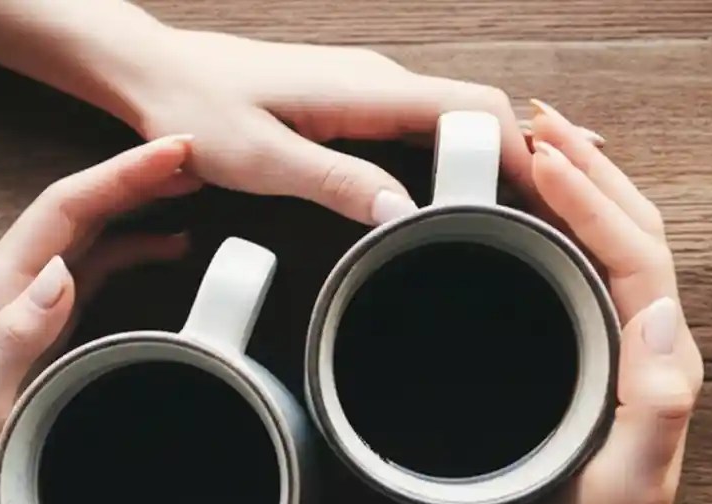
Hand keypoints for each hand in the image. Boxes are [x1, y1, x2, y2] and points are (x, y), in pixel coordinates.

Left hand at [0, 135, 199, 503]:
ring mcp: (26, 305)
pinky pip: (94, 270)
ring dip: (137, 205)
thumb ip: (13, 338)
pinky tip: (167, 247)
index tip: (173, 152)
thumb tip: (63, 272)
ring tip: (191, 188)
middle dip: (135, 176)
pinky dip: (133, 249)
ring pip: (89, 234)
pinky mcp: (42, 328)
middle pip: (79, 208)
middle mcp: (10, 286)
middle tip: (196, 157)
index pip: (64, 210)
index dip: (120, 175)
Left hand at [120, 27, 534, 225]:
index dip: (522, 153)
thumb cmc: (196, 112)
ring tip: (530, 211)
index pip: (474, 109)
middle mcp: (379, 81)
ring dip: (494, 159)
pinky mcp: (352, 105)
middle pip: (478, 113)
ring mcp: (368, 90)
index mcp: (367, 89)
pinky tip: (472, 183)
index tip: (551, 202)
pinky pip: (423, 126)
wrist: (156, 73)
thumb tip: (403, 213)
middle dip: (525, 161)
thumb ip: (335, 182)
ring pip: (455, 119)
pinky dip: (458, 154)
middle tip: (556, 221)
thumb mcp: (261, 159)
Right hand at [522, 101, 704, 503]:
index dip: (591, 197)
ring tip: (530, 146)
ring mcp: (621, 342)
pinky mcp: (593, 351)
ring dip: (577, 185)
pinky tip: (525, 213)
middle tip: (534, 123)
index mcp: (659, 356)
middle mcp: (648, 338)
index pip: (632, 251)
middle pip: (630, 227)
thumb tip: (661, 308)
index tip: (542, 154)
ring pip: (609, 240)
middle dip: (588, 168)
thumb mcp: (633, 476)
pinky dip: (558, 224)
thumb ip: (658, 400)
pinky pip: (582, 269)